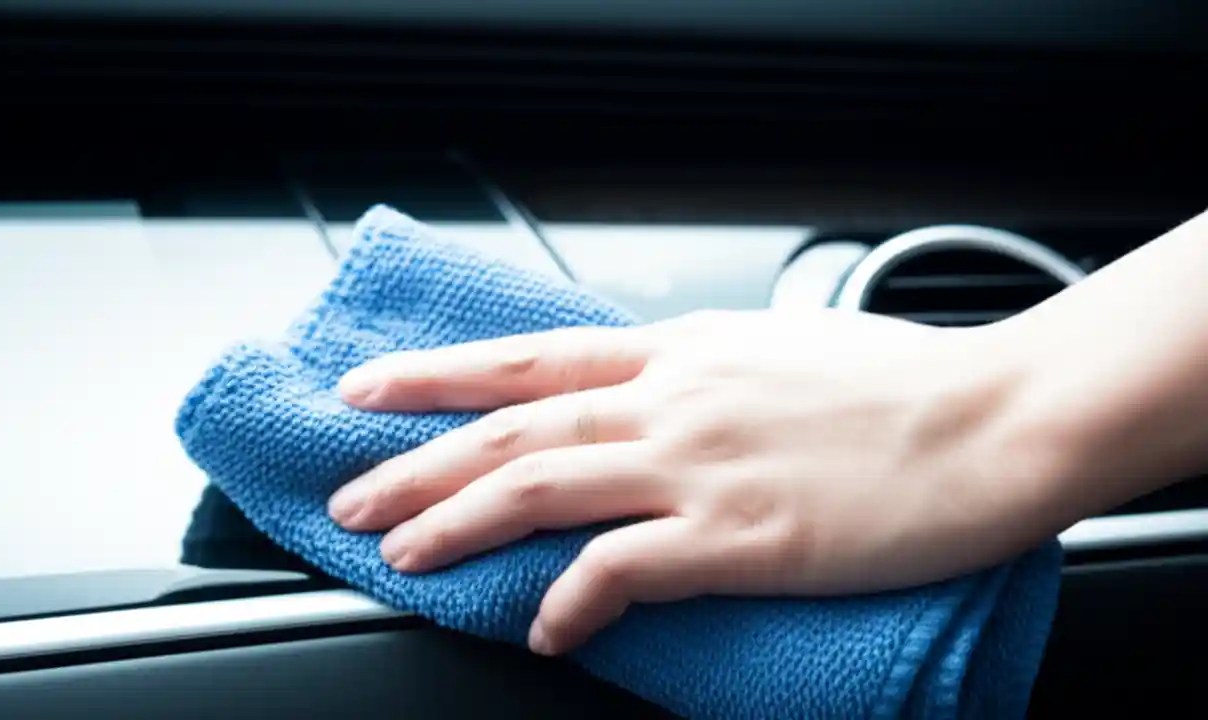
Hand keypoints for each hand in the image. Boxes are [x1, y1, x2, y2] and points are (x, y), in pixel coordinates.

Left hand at [327, 309, 1055, 656]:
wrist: (992, 419)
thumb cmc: (901, 383)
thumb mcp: (776, 347)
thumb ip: (698, 369)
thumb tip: (645, 386)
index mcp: (681, 351)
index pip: (528, 356)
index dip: (436, 374)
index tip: (368, 388)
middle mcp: (672, 400)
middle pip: (511, 427)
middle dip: (417, 462)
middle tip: (349, 495)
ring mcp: (699, 467)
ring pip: (542, 487)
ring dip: (458, 523)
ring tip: (399, 554)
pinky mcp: (740, 537)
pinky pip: (623, 570)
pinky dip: (571, 602)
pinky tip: (543, 629)